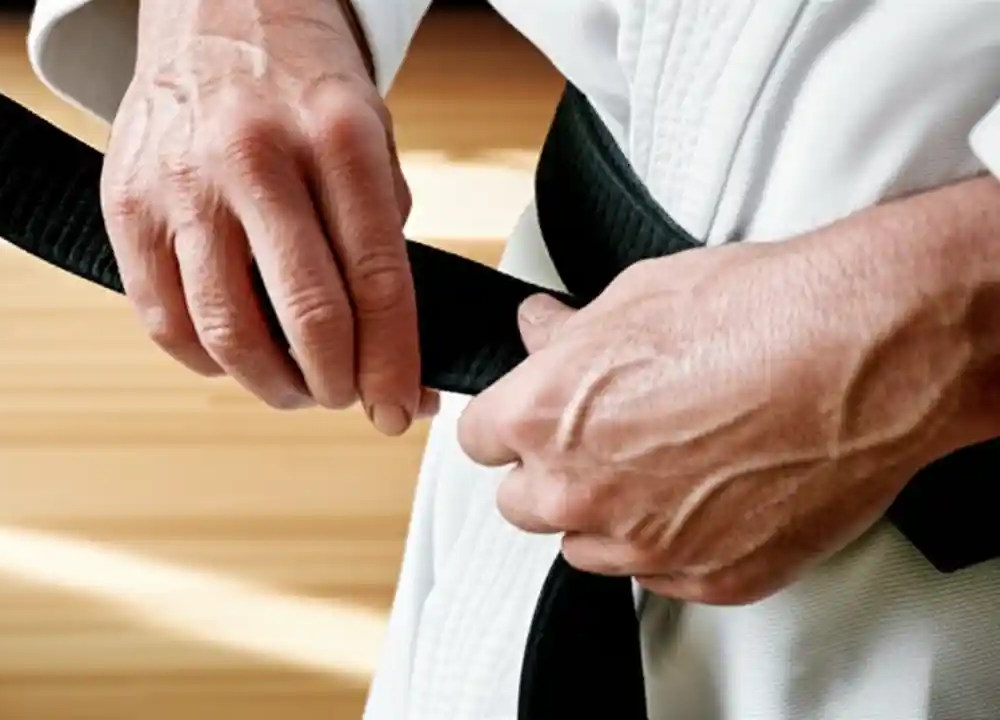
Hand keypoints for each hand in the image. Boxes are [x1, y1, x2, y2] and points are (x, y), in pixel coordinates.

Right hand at [101, 0, 433, 433]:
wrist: (213, 9)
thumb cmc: (300, 83)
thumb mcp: (370, 132)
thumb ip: (381, 235)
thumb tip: (397, 353)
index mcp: (336, 135)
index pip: (378, 278)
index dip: (395, 363)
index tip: (403, 409)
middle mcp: (254, 156)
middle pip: (307, 313)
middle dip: (338, 384)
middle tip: (350, 400)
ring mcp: (181, 182)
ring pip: (228, 331)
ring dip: (272, 386)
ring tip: (297, 389)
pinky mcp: (125, 204)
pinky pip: (164, 319)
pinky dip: (206, 360)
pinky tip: (236, 357)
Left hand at [457, 203, 995, 604]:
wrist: (863, 354)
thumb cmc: (759, 314)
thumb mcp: (636, 295)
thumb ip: (570, 334)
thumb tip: (542, 330)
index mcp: (544, 416)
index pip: (477, 439)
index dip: (506, 421)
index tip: (528, 417)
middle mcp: (581, 490)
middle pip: (521, 502)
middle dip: (549, 471)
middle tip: (601, 438)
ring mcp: (644, 544)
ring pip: (586, 547)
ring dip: (606, 515)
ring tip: (664, 466)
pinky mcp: (710, 577)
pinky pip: (662, 573)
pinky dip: (676, 543)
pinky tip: (713, 493)